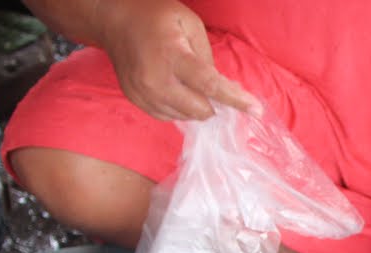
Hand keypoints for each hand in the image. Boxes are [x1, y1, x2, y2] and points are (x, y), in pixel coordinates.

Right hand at [94, 0, 258, 120]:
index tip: (256, 111)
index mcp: (172, 56)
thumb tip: (221, 88)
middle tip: (213, 88)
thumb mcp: (189, 24)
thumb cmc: (156, 17)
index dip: (235, 100)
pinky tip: (176, 89)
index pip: (209, 85)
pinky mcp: (136, 100)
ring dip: (196, 107)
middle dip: (214, 104)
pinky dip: (179, 108)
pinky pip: (167, 117)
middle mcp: (156, 79)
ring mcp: (143, 93)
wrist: (114, 20)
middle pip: (199, 109)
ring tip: (188, 83)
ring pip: (184, 117)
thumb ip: (207, 57)